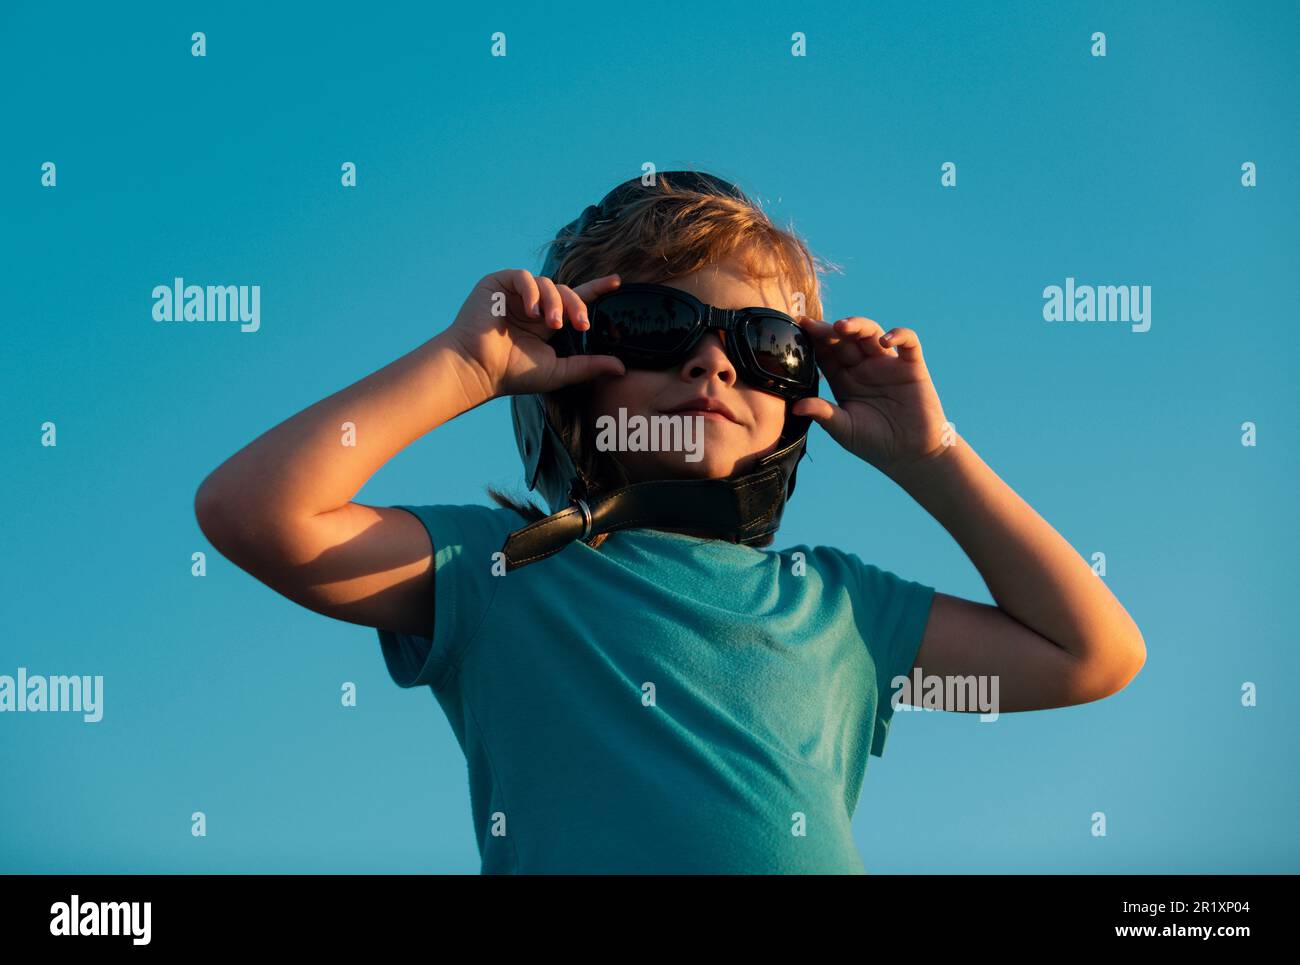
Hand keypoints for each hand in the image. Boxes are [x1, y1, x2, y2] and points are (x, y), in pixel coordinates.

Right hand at [445, 269, 626, 399]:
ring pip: (547, 283)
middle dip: (577, 305)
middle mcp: (532, 305)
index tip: (617, 282)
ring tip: (552, 323)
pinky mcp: (498, 284)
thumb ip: (589, 366)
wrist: (478, 368)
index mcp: (546, 322)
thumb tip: (622, 368)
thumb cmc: (512, 373)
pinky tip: (532, 311)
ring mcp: (515, 294)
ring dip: (555, 302)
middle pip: (565, 292)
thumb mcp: (558, 370)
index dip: (596, 289)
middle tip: (581, 324)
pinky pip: (523, 277)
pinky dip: (532, 291)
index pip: (575, 300)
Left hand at [791, 315, 950, 475]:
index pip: (826, 353)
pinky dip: (899, 335)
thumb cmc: (873, 443)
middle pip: (845, 339)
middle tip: (814, 326)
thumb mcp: (843, 429)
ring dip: (857, 325)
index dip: (813, 340)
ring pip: (871, 333)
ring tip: (842, 327)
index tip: (798, 328)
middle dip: (829, 330)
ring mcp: (887, 364)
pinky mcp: (912, 366)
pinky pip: (908, 342)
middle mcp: (863, 367)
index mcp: (843, 379)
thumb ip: (823, 414)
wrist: (910, 454)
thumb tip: (796, 407)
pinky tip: (885, 342)